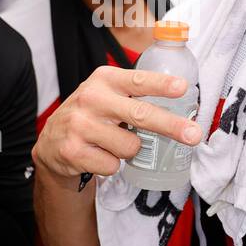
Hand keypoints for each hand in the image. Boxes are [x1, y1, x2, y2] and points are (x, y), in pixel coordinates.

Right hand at [33, 66, 202, 185]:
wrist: (52, 142)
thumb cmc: (91, 115)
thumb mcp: (107, 94)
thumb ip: (134, 96)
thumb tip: (181, 110)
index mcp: (105, 80)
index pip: (138, 80)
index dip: (161, 84)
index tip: (182, 87)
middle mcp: (91, 98)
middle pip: (140, 115)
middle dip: (171, 126)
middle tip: (193, 135)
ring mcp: (80, 125)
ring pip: (130, 146)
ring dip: (128, 151)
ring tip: (111, 143)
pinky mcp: (73, 151)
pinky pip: (113, 166)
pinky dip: (111, 165)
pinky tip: (96, 155)